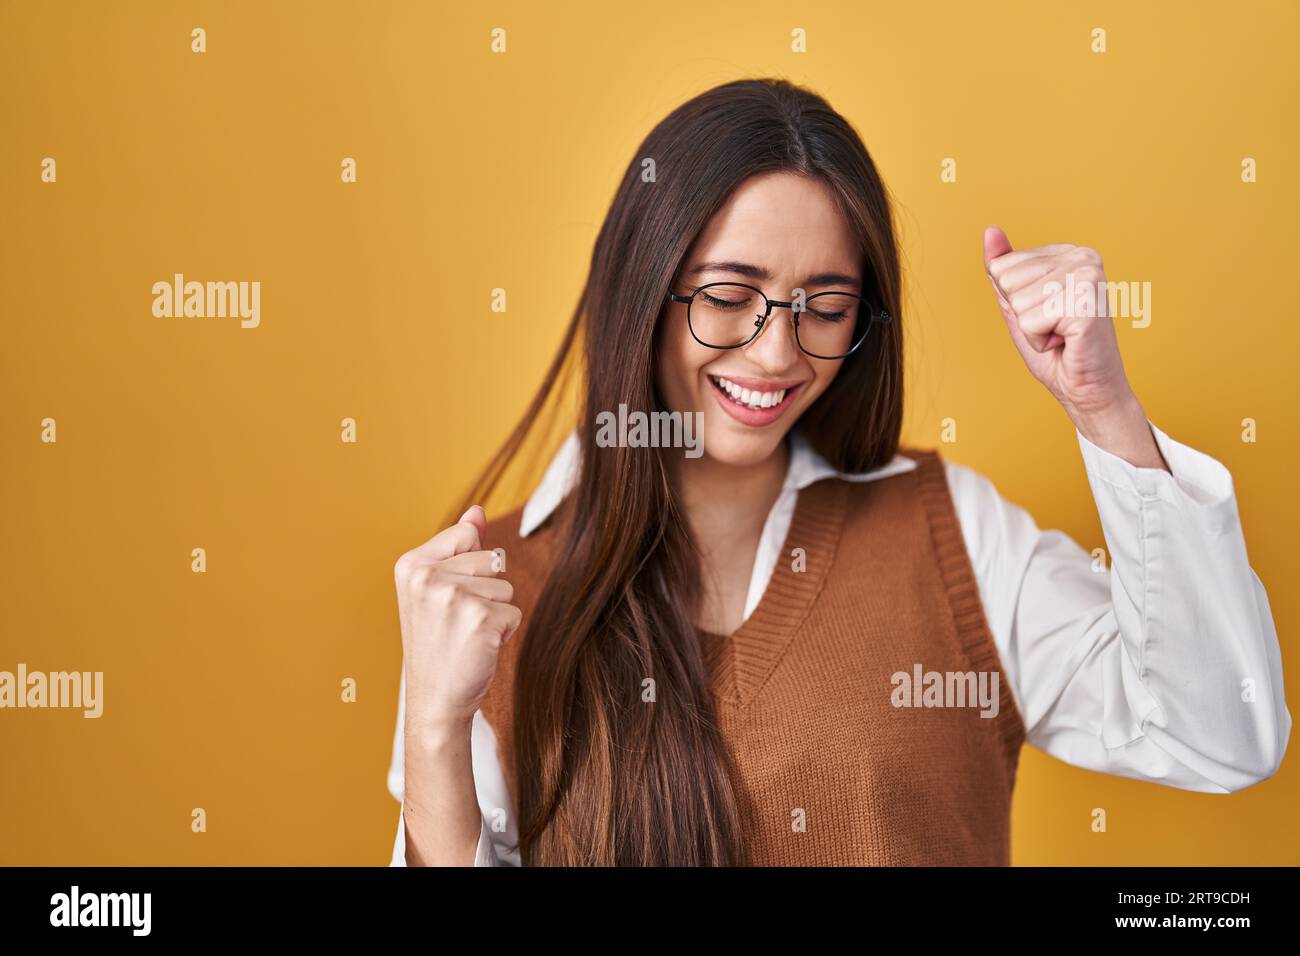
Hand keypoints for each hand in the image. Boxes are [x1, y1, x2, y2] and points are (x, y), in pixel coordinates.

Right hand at [393, 505, 520, 737]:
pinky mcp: (480, 619)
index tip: (444, 600)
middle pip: (491, 560)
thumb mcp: (436, 590)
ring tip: (466, 635)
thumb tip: (477, 511)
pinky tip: (477, 648)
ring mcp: (453, 598)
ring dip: (495, 613)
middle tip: (456, 623)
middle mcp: (428, 577)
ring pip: (505, 587)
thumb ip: (457, 546)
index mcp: (411, 564)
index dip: (468, 569)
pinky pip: (514, 612)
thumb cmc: (437, 643)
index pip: (466, 535)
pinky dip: (503, 632)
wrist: (435, 700)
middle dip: (485, 592)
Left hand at [982, 225, 1134, 419]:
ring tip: (1061, 335)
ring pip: (1017, 303)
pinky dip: (1040, 340)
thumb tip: (990, 231)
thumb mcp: (1019, 305)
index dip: (1015, 301)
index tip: (1047, 314)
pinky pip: (1030, 322)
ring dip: (1032, 330)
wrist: (1088, 388)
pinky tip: (1067, 341)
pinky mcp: (1085, 303)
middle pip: (1007, 281)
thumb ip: (1004, 270)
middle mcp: (1082, 256)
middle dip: (1023, 315)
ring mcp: (1087, 277)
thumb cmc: (1056, 350)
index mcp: (1067, 252)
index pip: (1002, 267)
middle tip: (1054, 328)